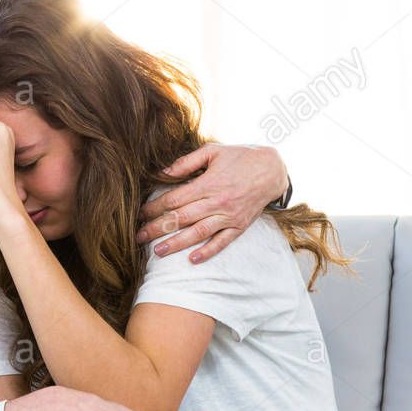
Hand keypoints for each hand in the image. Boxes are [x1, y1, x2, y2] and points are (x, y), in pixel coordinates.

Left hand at [136, 143, 288, 263]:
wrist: (272, 169)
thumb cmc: (240, 157)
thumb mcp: (213, 151)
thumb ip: (187, 162)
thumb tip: (163, 172)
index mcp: (208, 184)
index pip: (174, 199)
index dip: (154, 208)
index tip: (140, 214)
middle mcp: (218, 202)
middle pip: (181, 218)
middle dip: (158, 228)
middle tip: (139, 237)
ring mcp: (229, 216)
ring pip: (198, 233)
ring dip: (177, 243)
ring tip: (158, 252)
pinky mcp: (240, 226)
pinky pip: (222, 242)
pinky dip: (208, 252)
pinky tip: (192, 259)